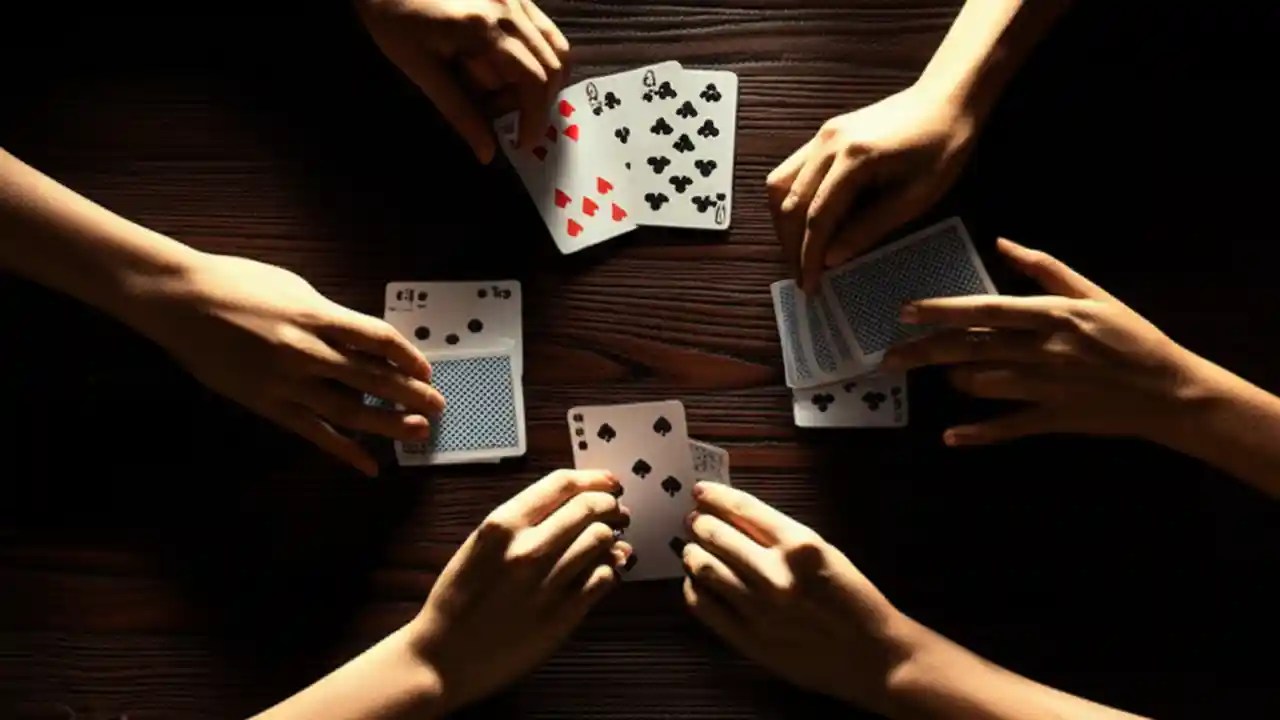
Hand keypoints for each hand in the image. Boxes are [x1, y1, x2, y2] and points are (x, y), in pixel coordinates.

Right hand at [135, 253, 444, 475]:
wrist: (180, 300)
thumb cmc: (237, 284)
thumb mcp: (294, 288)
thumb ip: (330, 316)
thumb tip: (364, 339)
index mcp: (317, 316)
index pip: (378, 340)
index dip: (408, 358)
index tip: (426, 370)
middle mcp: (307, 351)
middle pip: (374, 378)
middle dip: (411, 395)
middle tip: (438, 406)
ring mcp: (287, 382)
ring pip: (350, 411)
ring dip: (389, 424)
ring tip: (417, 432)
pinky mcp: (267, 404)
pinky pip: (314, 434)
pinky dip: (344, 452)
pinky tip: (368, 465)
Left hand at [357, 0, 569, 162]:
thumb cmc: (394, 20)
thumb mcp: (421, 70)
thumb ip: (459, 111)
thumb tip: (487, 153)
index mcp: (486, 29)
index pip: (534, 80)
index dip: (535, 118)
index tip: (522, 143)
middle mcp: (510, 8)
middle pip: (552, 64)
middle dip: (537, 101)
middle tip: (508, 119)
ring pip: (554, 45)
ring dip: (541, 78)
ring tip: (509, 94)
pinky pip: (541, 28)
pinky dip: (535, 55)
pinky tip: (508, 67)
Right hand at [407, 469, 630, 712]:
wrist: (443, 657)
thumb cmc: (458, 601)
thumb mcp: (479, 546)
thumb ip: (521, 523)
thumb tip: (570, 507)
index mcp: (502, 525)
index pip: (561, 485)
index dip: (593, 479)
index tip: (608, 483)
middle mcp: (528, 549)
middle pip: (589, 509)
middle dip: (611, 506)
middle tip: (618, 512)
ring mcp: (548, 582)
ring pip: (602, 541)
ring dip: (614, 538)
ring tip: (615, 542)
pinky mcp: (563, 615)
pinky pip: (604, 579)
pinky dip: (612, 569)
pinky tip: (608, 570)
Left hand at [680, 482, 908, 712]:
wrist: (873, 656)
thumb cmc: (853, 601)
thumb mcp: (825, 552)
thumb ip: (782, 535)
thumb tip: (736, 517)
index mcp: (800, 545)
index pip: (743, 508)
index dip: (716, 497)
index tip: (701, 491)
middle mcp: (776, 573)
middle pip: (716, 536)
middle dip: (699, 524)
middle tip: (693, 521)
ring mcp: (759, 608)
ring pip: (704, 568)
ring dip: (692, 553)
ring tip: (691, 550)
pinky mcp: (749, 639)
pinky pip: (704, 606)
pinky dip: (693, 589)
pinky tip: (695, 583)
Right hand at [767, 83, 976, 291]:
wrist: (947, 97)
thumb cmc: (943, 145)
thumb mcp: (917, 197)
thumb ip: (870, 228)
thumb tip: (832, 258)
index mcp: (855, 158)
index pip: (817, 217)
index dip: (809, 257)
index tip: (810, 286)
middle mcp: (828, 143)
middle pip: (789, 203)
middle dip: (791, 246)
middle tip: (802, 277)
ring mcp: (822, 135)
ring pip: (779, 185)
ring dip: (783, 223)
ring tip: (800, 252)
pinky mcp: (824, 134)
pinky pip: (791, 171)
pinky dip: (791, 201)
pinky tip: (806, 222)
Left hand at [883, 238, 1203, 445]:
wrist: (1170, 390)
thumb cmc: (1130, 336)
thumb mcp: (1093, 294)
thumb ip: (1045, 269)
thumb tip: (1002, 243)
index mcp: (1052, 316)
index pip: (985, 310)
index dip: (942, 311)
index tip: (906, 312)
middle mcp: (1043, 351)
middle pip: (971, 349)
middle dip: (925, 352)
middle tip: (888, 357)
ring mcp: (1047, 387)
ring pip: (982, 385)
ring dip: (954, 381)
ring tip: (939, 375)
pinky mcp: (1053, 419)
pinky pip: (1007, 428)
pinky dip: (977, 434)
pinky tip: (949, 436)